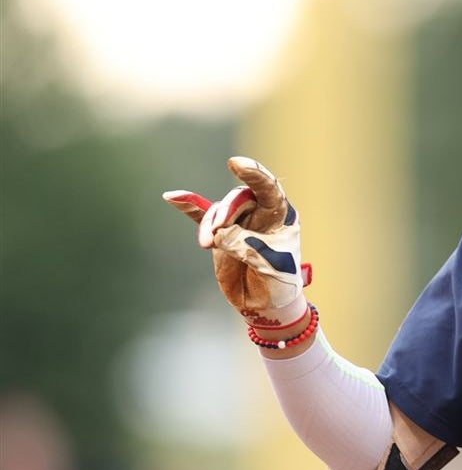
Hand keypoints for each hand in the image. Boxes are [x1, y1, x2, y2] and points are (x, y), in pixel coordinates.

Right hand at [163, 157, 310, 327]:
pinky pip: (202, 216)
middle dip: (226, 211)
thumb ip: (245, 244)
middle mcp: (260, 214)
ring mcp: (239, 222)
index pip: (269, 189)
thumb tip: (219, 233)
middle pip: (239, 198)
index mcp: (280, 216)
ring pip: (219, 211)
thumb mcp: (269, 264)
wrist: (268, 305)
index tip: (236, 164)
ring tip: (207, 244)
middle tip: (217, 232)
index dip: (254, 174)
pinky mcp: (221, 235)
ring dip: (210, 225)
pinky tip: (172, 197)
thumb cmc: (279, 282)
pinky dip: (189, 206)